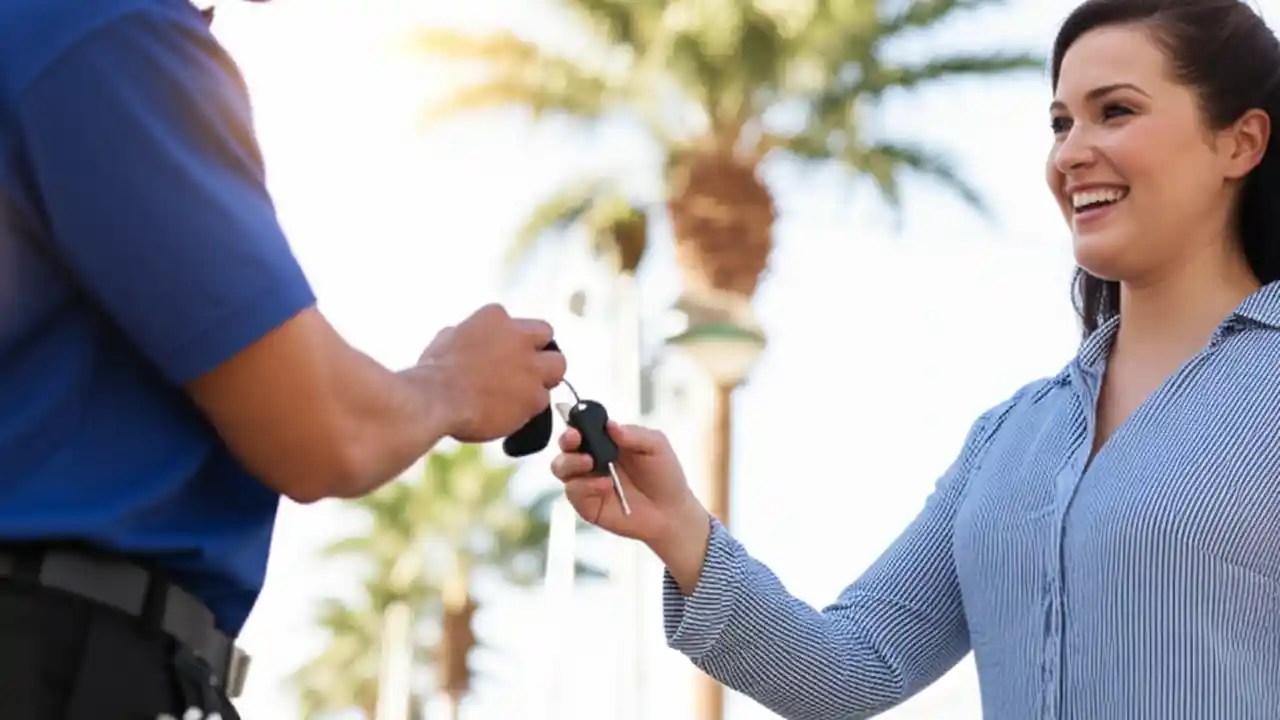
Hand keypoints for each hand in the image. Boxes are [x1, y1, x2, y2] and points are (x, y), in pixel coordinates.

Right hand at [417, 303, 565, 442]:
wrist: (436, 400)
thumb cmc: (433, 372)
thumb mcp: (447, 339)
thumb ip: (467, 335)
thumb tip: (466, 340)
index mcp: (495, 317)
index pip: (514, 322)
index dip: (510, 340)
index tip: (500, 352)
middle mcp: (519, 337)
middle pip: (546, 335)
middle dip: (538, 349)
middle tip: (525, 367)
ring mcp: (531, 366)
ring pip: (558, 366)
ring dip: (546, 376)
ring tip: (527, 390)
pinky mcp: (535, 396)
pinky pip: (543, 400)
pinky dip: (530, 407)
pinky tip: (513, 413)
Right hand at [551, 422, 710, 591]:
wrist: (671, 511)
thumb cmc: (664, 475)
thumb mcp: (656, 447)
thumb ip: (634, 434)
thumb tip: (610, 424)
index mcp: (606, 441)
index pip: (582, 426)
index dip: (576, 423)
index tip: (579, 423)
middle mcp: (591, 459)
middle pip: (565, 446)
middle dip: (566, 440)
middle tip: (576, 439)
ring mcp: (586, 482)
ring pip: (561, 468)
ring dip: (571, 462)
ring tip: (590, 463)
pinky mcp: (586, 504)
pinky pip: (574, 492)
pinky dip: (586, 487)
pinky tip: (605, 486)